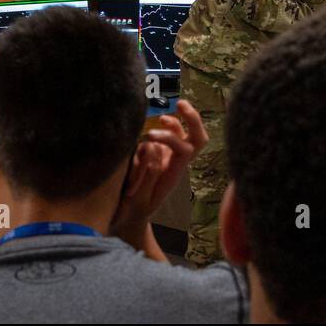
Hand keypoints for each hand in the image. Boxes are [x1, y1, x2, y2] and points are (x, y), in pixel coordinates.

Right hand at [112, 100, 208, 245]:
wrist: (128, 222)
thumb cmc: (132, 212)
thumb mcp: (138, 199)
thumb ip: (146, 174)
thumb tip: (152, 148)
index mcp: (174, 174)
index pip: (185, 149)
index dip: (171, 138)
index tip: (149, 136)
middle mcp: (175, 164)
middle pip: (197, 138)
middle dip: (193, 119)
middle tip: (180, 103)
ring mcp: (168, 159)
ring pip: (184, 134)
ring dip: (177, 122)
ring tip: (162, 118)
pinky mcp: (157, 156)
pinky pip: (169, 137)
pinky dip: (165, 127)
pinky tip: (155, 124)